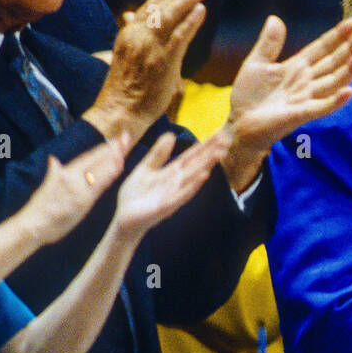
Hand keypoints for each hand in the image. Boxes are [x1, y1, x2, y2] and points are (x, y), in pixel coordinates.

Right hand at [20, 134, 129, 244]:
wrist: (31, 226)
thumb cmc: (39, 209)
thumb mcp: (46, 186)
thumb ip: (54, 172)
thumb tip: (52, 159)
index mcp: (63, 172)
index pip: (87, 157)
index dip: (102, 147)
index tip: (114, 140)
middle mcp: (71, 177)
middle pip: (96, 159)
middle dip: (112, 148)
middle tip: (126, 136)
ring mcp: (78, 188)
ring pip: (100, 169)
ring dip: (115, 157)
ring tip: (127, 146)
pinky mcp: (82, 200)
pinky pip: (100, 184)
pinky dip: (110, 173)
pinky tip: (120, 165)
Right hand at [85, 0, 209, 140]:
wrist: (119, 112)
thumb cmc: (126, 88)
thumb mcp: (125, 54)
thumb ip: (133, 33)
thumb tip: (130, 15)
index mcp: (129, 33)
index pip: (150, 5)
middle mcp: (137, 36)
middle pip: (162, 5)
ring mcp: (148, 48)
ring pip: (169, 17)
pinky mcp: (161, 62)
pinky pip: (178, 37)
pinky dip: (190, 22)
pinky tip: (201, 10)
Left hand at [111, 131, 227, 238]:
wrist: (124, 219)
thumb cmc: (136, 195)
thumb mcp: (145, 168)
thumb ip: (158, 154)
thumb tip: (171, 134)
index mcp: (172, 172)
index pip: (192, 156)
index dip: (205, 145)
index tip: (220, 133)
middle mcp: (177, 182)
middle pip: (197, 164)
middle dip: (212, 152)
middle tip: (227, 139)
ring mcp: (174, 194)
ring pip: (194, 177)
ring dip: (207, 165)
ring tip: (220, 153)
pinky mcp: (166, 206)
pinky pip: (182, 194)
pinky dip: (193, 185)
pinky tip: (204, 176)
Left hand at [220, 16, 351, 178]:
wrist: (237, 124)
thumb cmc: (248, 96)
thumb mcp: (256, 63)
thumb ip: (269, 44)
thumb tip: (275, 18)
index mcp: (298, 66)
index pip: (323, 48)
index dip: (338, 35)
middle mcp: (307, 81)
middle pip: (334, 62)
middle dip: (350, 48)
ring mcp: (307, 98)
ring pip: (334, 82)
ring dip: (349, 70)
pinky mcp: (301, 114)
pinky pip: (323, 107)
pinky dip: (336, 100)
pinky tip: (349, 91)